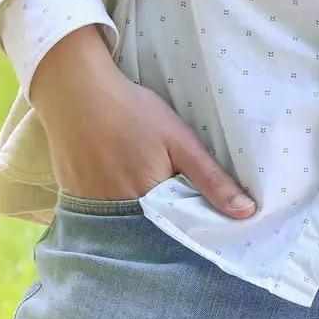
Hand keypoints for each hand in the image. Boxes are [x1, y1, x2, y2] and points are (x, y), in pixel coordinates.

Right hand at [29, 24, 254, 217]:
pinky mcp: (72, 196)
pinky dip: (111, 208)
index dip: (191, 229)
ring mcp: (90, 206)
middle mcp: (117, 212)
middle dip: (165, 227)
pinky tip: (116, 187)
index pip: (178, 232)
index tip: (205, 227)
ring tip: (143, 195)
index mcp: (149, 202)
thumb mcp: (181, 141)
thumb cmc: (132, 110)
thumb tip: (246, 214)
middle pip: (150, 232)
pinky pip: (98, 214)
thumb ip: (212, 180)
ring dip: (137, 219)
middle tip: (171, 204)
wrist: (73, 86)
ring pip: (123, 224)